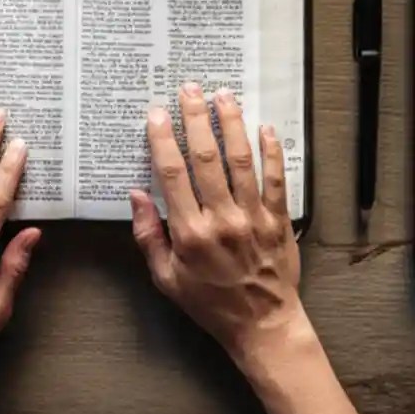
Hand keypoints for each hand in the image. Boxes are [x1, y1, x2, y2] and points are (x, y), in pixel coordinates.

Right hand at [131, 83, 368, 413]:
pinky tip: (264, 127)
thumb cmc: (209, 303)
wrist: (261, 324)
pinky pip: (276, 178)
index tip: (156, 114)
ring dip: (231, 124)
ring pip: (241, 160)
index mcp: (190, 233)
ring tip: (223, 95)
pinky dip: (271, 151)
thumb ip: (148, 235)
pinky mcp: (278, 219)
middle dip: (195, 118)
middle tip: (189, 89)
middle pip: (206, 157)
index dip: (162, 140)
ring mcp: (253, 217)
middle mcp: (222, 219)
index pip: (173, 174)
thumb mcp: (166, 278)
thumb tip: (136, 194)